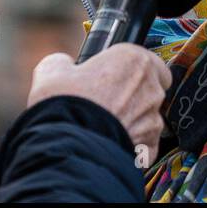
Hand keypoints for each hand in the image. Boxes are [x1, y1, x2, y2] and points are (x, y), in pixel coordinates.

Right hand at [27, 45, 172, 162]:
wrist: (68, 147)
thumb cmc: (65, 104)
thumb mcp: (53, 71)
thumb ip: (65, 63)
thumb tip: (64, 66)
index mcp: (134, 60)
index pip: (148, 61)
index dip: (132, 70)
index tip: (113, 76)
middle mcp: (151, 88)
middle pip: (149, 90)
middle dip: (132, 96)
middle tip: (104, 103)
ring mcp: (153, 120)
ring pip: (147, 119)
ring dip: (131, 122)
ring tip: (102, 128)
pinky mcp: (149, 147)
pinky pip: (144, 144)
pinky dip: (130, 145)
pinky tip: (107, 144)